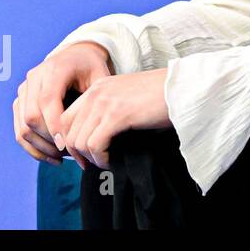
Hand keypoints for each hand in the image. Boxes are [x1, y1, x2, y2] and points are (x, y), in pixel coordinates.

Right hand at [13, 41, 112, 167]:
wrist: (76, 56)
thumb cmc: (92, 68)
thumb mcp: (101, 77)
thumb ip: (97, 98)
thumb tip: (97, 130)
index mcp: (54, 69)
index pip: (47, 101)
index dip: (55, 126)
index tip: (68, 145)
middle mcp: (34, 78)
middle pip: (31, 117)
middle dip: (49, 140)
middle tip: (70, 154)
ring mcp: (24, 90)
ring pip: (22, 127)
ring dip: (41, 147)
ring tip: (63, 158)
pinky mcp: (20, 102)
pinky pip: (19, 130)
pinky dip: (33, 147)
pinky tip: (52, 157)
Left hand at [54, 68, 172, 170]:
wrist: (183, 88)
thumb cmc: (162, 96)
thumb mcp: (127, 98)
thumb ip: (108, 111)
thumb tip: (95, 138)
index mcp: (98, 87)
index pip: (66, 117)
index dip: (69, 139)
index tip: (82, 153)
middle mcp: (96, 92)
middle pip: (66, 130)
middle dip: (76, 152)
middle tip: (90, 163)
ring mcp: (105, 103)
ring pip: (78, 140)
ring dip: (89, 157)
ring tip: (104, 162)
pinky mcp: (116, 115)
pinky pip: (94, 145)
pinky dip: (100, 158)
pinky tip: (110, 161)